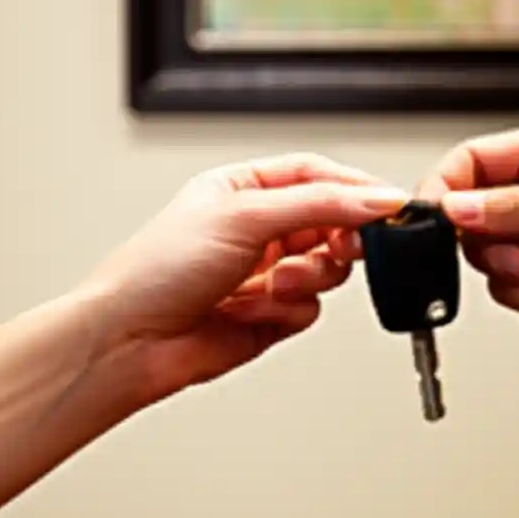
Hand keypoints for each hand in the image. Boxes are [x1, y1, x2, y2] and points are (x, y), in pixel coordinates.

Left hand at [83, 153, 408, 401]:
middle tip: (342, 248)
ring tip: (271, 287)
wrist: (130, 342)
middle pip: (333, 223)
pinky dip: (286, 312)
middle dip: (337, 241)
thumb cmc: (156, 271)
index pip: (319, 175)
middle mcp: (259, 229)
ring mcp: (267, 273)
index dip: (356, 188)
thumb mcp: (245, 217)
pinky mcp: (271, 314)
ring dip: (305, 280)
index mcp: (246, 188)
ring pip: (328, 270)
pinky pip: (310, 309)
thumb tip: (375, 198)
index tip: (388, 205)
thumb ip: (321, 205)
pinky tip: (249, 312)